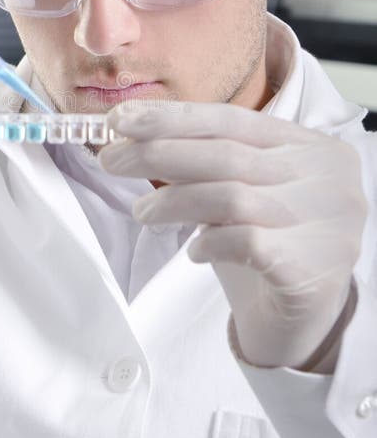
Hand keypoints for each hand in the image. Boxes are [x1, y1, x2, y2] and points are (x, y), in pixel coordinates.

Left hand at [99, 101, 367, 369]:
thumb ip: (203, 164)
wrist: (302, 320)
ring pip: (231, 196)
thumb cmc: (266, 243)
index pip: (231, 120)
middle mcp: (326, 176)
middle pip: (225, 154)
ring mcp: (326, 221)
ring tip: (142, 212)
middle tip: (110, 160)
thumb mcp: (240, 191)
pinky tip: (194, 252)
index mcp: (310, 145)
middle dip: (157, 153)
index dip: (171, 117)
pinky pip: (245, 243)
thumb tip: (132, 138)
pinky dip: (209, 243)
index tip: (119, 119)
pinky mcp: (313, 266)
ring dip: (173, 201)